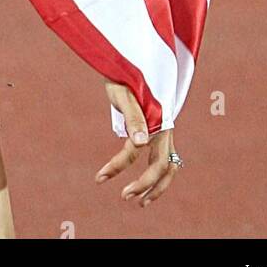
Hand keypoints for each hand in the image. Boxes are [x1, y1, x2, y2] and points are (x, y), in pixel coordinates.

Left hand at [95, 80, 179, 206]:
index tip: (99, 178)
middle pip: (160, 167)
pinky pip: (163, 159)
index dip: (116, 166)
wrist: (129, 64)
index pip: (133, 151)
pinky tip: (146, 184)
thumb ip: (133, 118)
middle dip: (144, 185)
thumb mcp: (123, 94)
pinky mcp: (161, 133)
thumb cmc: (124, 78)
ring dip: (156, 186)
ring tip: (141, 202)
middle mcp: (164, 130)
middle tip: (124, 197)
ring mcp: (165, 133)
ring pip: (168, 167)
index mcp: (155, 122)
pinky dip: (157, 174)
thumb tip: (139, 143)